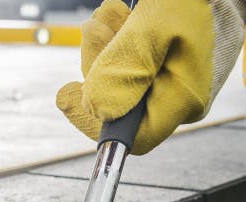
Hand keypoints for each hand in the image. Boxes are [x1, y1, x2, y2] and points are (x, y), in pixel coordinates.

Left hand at [57, 0, 245, 154]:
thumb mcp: (154, 27)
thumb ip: (126, 67)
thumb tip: (99, 112)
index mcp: (182, 99)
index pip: (132, 137)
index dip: (94, 123)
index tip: (66, 96)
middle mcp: (176, 98)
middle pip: (116, 106)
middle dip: (97, 67)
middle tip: (95, 29)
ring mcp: (167, 84)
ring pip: (115, 81)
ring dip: (102, 48)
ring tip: (109, 16)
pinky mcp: (158, 69)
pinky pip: (123, 66)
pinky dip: (111, 42)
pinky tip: (116, 18)